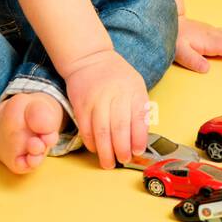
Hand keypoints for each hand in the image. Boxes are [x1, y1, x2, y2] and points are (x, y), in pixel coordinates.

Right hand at [62, 49, 149, 169]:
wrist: (90, 58)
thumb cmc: (117, 75)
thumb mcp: (135, 85)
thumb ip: (139, 108)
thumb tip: (140, 138)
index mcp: (133, 91)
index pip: (138, 119)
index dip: (138, 139)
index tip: (137, 152)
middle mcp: (115, 95)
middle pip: (119, 128)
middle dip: (121, 149)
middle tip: (123, 160)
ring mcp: (96, 99)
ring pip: (101, 131)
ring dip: (105, 151)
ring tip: (108, 163)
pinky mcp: (81, 104)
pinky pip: (85, 128)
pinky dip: (90, 142)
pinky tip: (95, 149)